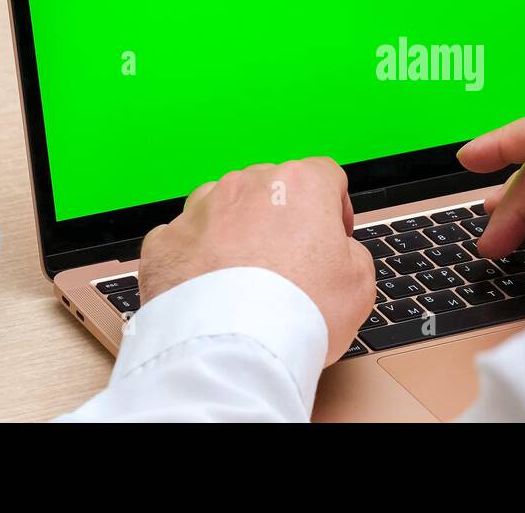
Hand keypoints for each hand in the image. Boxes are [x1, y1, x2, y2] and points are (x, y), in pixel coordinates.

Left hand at [139, 157, 373, 364]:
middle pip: (270, 190)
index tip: (332, 234)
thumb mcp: (359, 284)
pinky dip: (196, 260)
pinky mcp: (165, 242)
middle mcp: (246, 186)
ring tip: (244, 282)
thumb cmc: (296, 313)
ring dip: (235, 234)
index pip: (324, 175)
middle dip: (280, 221)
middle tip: (289, 267)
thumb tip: (339, 253)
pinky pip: (184, 242)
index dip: (334, 206)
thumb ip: (351, 253)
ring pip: (222, 210)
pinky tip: (209, 291)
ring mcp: (200, 211)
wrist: (232, 349)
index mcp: (298, 186)